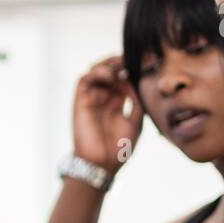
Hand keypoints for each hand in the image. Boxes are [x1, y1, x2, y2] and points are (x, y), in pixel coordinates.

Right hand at [72, 55, 143, 174]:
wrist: (102, 163)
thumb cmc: (119, 148)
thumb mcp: (136, 122)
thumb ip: (136, 102)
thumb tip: (136, 83)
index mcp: (116, 103)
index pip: (121, 78)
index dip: (130, 69)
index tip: (143, 66)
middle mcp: (103, 98)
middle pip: (109, 70)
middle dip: (119, 62)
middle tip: (131, 59)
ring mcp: (91, 98)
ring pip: (95, 71)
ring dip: (107, 64)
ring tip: (120, 65)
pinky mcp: (80, 101)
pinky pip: (85, 79)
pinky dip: (97, 72)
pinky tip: (110, 75)